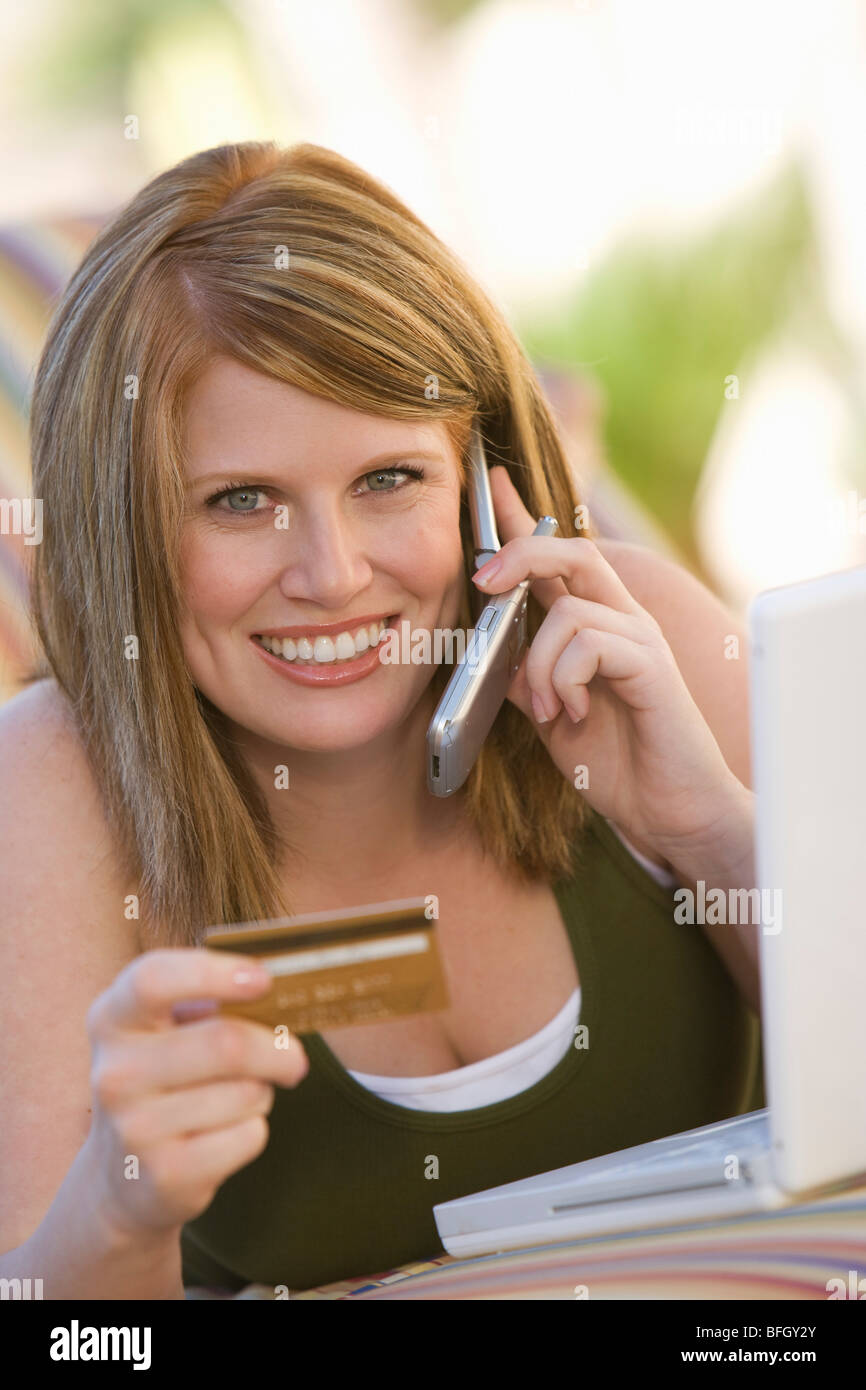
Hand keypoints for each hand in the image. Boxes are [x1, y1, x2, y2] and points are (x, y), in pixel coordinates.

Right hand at [84, 948, 307, 1239]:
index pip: (152, 981)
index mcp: (112, 1020)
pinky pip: (250, 1135)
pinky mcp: (167, 1176)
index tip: (263, 979)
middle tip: (294, 1055)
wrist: (121, 1175)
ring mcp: (136, 1129)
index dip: (212, 973)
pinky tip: (224, 1135)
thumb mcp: (166, 1031)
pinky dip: (254, 1129)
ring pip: (247, 1092)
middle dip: (277, 1048)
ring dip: (262, 1091)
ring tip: (236, 1098)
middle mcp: (115, 1074)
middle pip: (225, 1043)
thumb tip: (281, 989)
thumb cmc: (165, 1079)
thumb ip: (212, 1003)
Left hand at [472, 466, 744, 861]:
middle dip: (520, 554)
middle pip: (572, 552)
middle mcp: (623, 621)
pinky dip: (565, 681)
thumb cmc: (618, 764)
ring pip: (568, 614)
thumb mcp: (552, 716)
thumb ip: (527, 677)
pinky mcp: (652, 666)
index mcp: (597, 627)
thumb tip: (491, 650)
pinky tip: (573, 714)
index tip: (492, 483)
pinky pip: (590, 644)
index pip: (558, 559)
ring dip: (539, 668)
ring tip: (550, 711)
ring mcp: (641, 640)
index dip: (522, 520)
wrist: (671, 813)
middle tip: (483, 582)